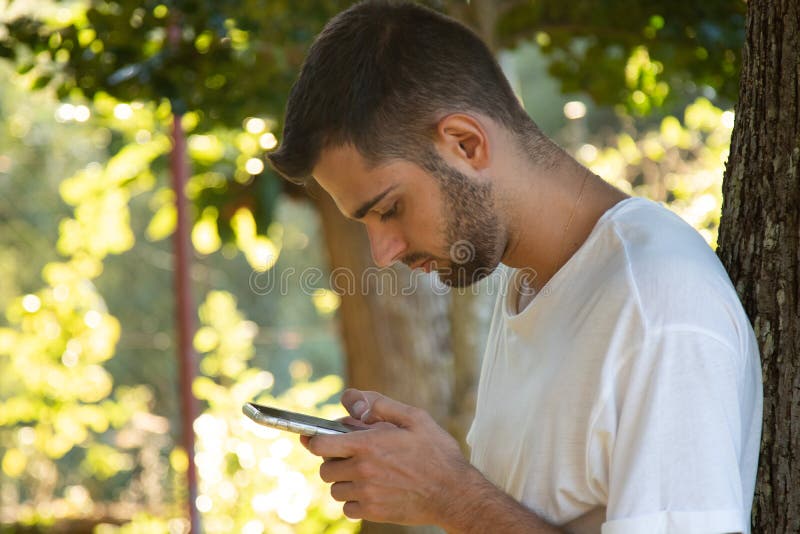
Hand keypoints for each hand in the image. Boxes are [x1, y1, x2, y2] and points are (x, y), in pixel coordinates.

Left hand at [300, 389, 471, 525]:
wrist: (454, 493)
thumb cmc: (436, 452)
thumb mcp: (415, 418)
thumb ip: (381, 405)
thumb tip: (356, 401)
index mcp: (367, 444)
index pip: (320, 444)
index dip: (315, 440)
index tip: (319, 439)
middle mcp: (362, 470)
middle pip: (325, 468)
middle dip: (335, 460)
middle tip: (355, 456)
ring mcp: (366, 493)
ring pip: (335, 489)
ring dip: (344, 481)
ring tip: (367, 474)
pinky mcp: (373, 512)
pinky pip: (348, 507)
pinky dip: (354, 500)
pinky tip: (372, 490)